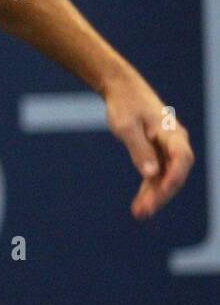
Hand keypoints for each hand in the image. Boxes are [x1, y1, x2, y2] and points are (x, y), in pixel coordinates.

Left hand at [104, 72, 193, 219]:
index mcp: (171, 132)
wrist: (122, 90)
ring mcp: (167, 150)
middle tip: (143, 211)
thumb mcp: (126, 125)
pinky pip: (156, 176)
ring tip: (139, 214)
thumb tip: (151, 174)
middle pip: (174, 174)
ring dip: (154, 197)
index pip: (181, 158)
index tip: (163, 188)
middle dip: (160, 194)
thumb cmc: (125, 104)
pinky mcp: (157, 154)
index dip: (175, 175)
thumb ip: (139, 149)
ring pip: (165, 178)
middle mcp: (174, 143)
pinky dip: (148, 190)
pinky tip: (140, 206)